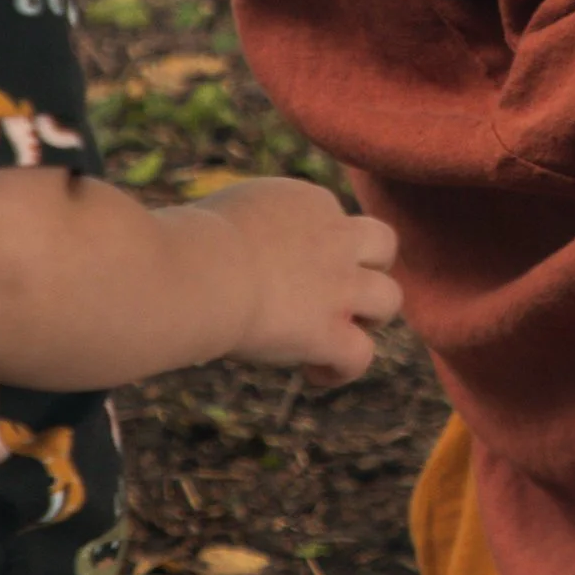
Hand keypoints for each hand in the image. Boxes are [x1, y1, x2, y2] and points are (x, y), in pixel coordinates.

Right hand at [188, 177, 401, 380]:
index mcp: (307, 201)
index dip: (318, 246)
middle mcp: (334, 237)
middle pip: (383, 244)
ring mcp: (339, 286)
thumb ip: (242, 227)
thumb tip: (224, 248)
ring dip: (369, 318)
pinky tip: (314, 373)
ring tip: (336, 335)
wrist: (196, 271)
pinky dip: (342, 369)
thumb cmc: (185, 242)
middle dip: (369, 268)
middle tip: (337, 293)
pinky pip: (360, 356)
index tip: (285, 269)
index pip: (333, 219)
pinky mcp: (329, 331)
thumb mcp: (220, 213)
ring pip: (389, 298)